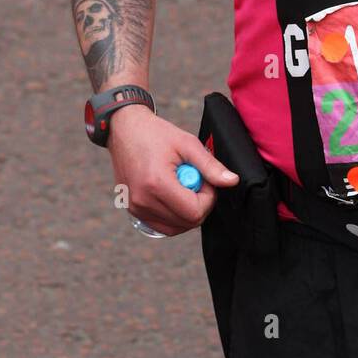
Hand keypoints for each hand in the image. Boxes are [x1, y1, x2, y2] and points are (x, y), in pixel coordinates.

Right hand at [107, 104, 239, 236]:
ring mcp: (135, 208)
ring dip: (186, 211)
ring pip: (175, 228)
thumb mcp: (187, 144)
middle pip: (186, 223)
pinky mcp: (132, 210)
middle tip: (195, 181)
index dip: (208, 199)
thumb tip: (232, 181)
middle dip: (198, 205)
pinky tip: (173, 194)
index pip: (194, 212)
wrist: (125, 130)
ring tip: (182, 185)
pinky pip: (161, 225)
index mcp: (156, 184)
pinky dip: (173, 215)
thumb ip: (210, 166)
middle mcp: (142, 201)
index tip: (205, 180)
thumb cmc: (155, 134)